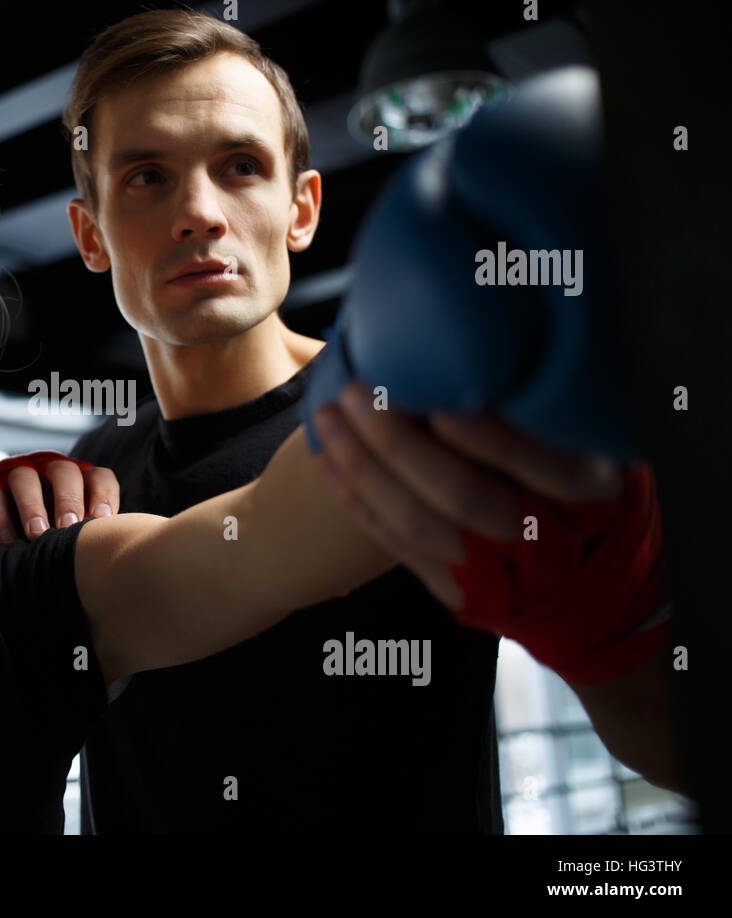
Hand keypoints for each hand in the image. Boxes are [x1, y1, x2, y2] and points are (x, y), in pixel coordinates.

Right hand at [0, 455, 119, 543]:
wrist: (0, 533)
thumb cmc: (50, 536)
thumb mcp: (73, 530)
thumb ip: (89, 535)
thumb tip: (109, 554)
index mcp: (77, 481)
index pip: (98, 477)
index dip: (102, 495)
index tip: (102, 519)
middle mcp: (47, 471)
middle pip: (63, 472)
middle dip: (67, 499)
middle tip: (67, 527)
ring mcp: (14, 475)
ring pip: (24, 477)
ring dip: (31, 505)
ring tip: (36, 534)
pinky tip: (8, 541)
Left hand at [310, 380, 624, 609]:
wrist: (579, 566)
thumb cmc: (575, 463)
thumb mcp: (586, 430)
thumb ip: (545, 399)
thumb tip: (484, 330)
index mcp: (591, 489)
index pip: (549, 471)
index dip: (494, 443)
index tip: (444, 406)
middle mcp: (547, 536)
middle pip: (466, 499)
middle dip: (401, 447)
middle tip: (357, 391)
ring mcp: (496, 571)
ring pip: (419, 526)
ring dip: (363, 470)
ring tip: (327, 415)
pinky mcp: (456, 587)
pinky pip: (395, 545)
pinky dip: (356, 501)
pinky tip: (327, 459)